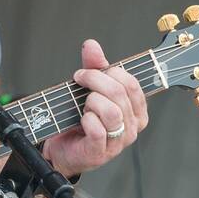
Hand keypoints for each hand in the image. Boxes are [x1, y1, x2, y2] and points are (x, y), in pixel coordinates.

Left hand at [41, 39, 148, 175]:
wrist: (62, 148)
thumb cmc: (80, 120)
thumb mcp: (89, 90)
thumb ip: (94, 68)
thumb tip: (91, 45)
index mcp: (136, 110)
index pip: (132, 84)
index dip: (108, 72)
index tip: (87, 71)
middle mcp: (131, 127)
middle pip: (120, 93)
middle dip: (95, 81)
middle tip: (79, 80)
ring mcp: (118, 142)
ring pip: (112, 112)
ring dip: (92, 102)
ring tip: (83, 105)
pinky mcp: (101, 152)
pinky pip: (98, 130)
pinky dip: (86, 120)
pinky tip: (81, 119)